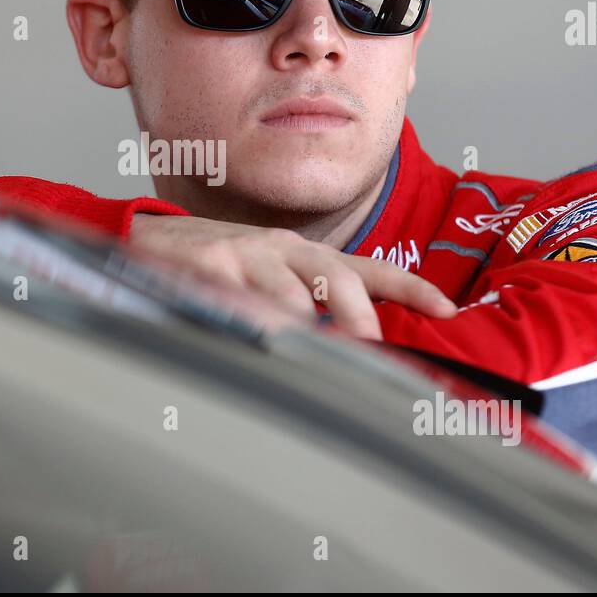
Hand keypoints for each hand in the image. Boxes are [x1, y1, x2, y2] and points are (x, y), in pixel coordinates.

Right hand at [128, 213, 456, 340]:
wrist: (147, 239)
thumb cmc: (218, 266)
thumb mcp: (270, 277)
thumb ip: (308, 305)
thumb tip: (352, 350)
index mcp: (304, 254)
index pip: (368, 269)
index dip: (410, 288)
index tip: (448, 310)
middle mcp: (282, 249)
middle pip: (337, 277)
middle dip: (358, 317)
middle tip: (369, 350)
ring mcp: (246, 254)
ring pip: (291, 296)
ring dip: (304, 330)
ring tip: (310, 357)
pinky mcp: (209, 264)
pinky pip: (240, 301)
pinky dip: (255, 324)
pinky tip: (257, 341)